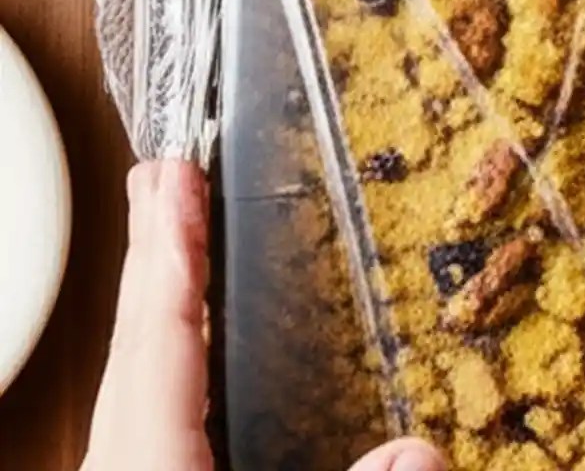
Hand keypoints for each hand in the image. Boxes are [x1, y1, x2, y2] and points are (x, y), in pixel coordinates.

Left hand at [80, 160, 447, 470]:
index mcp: (153, 462)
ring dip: (159, 289)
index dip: (172, 252)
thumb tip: (423, 454)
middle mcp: (130, 455)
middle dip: (157, 246)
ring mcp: (135, 462)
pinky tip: (188, 332)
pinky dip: (167, 341)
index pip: (163, 339)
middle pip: (142, 334)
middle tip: (165, 173)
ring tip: (172, 230)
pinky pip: (152, 390)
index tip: (175, 179)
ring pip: (141, 361)